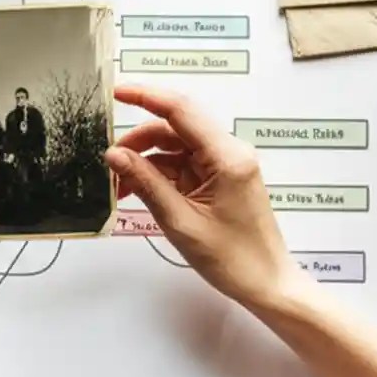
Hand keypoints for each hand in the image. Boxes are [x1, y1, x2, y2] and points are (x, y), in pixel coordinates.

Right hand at [104, 85, 307, 310]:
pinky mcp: (221, 177)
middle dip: (139, 140)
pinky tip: (137, 190)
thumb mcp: (180, 221)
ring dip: (146, 160)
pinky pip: (183, 164)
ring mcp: (226, 164)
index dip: (146, 96)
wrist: (267, 284)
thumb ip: (146, 183)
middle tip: (109, 161)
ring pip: (176, 146)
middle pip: (175, 127)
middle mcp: (229, 152)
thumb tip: (114, 155)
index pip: (181, 111)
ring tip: (119, 185)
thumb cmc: (233, 259)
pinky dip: (159, 174)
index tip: (116, 91)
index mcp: (227, 157)